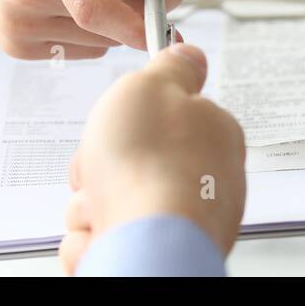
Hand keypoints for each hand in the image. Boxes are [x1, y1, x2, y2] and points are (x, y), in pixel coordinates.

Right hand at [0, 0, 185, 58]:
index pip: (93, 6)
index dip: (138, 23)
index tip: (172, 26)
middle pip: (108, 25)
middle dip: (139, 8)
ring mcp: (17, 28)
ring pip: (102, 42)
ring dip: (114, 20)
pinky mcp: (17, 47)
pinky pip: (84, 49)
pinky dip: (91, 30)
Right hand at [58, 43, 246, 274]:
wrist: (145, 243)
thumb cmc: (148, 165)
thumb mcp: (153, 85)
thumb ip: (172, 67)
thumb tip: (189, 54)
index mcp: (212, 134)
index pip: (161, 118)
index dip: (127, 118)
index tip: (118, 121)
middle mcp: (205, 180)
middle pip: (131, 161)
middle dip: (102, 166)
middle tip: (104, 165)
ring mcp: (183, 218)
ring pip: (114, 201)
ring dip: (92, 203)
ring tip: (106, 203)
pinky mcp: (157, 251)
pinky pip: (111, 239)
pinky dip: (96, 238)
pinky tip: (106, 233)